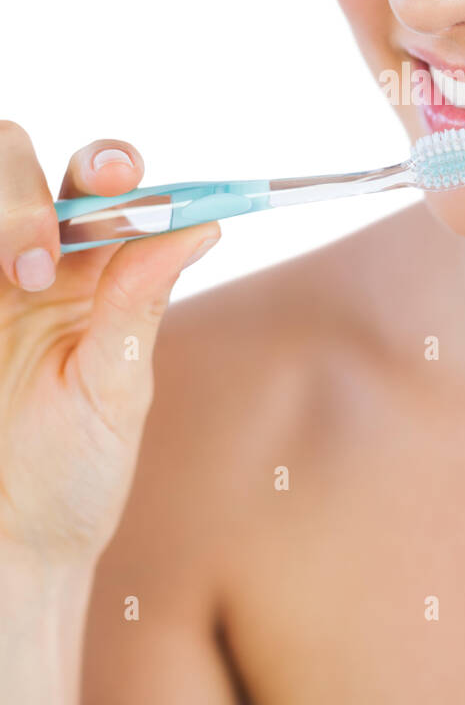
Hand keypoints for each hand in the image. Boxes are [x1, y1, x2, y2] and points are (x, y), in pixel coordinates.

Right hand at [0, 123, 218, 562]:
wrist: (12, 544)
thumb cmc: (76, 474)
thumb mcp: (116, 390)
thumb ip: (141, 302)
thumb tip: (204, 224)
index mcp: (94, 270)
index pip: (100, 185)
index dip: (108, 163)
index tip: (119, 175)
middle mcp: (29, 259)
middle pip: (14, 161)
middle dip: (23, 188)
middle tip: (38, 255)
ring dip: (0, 211)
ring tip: (16, 274)